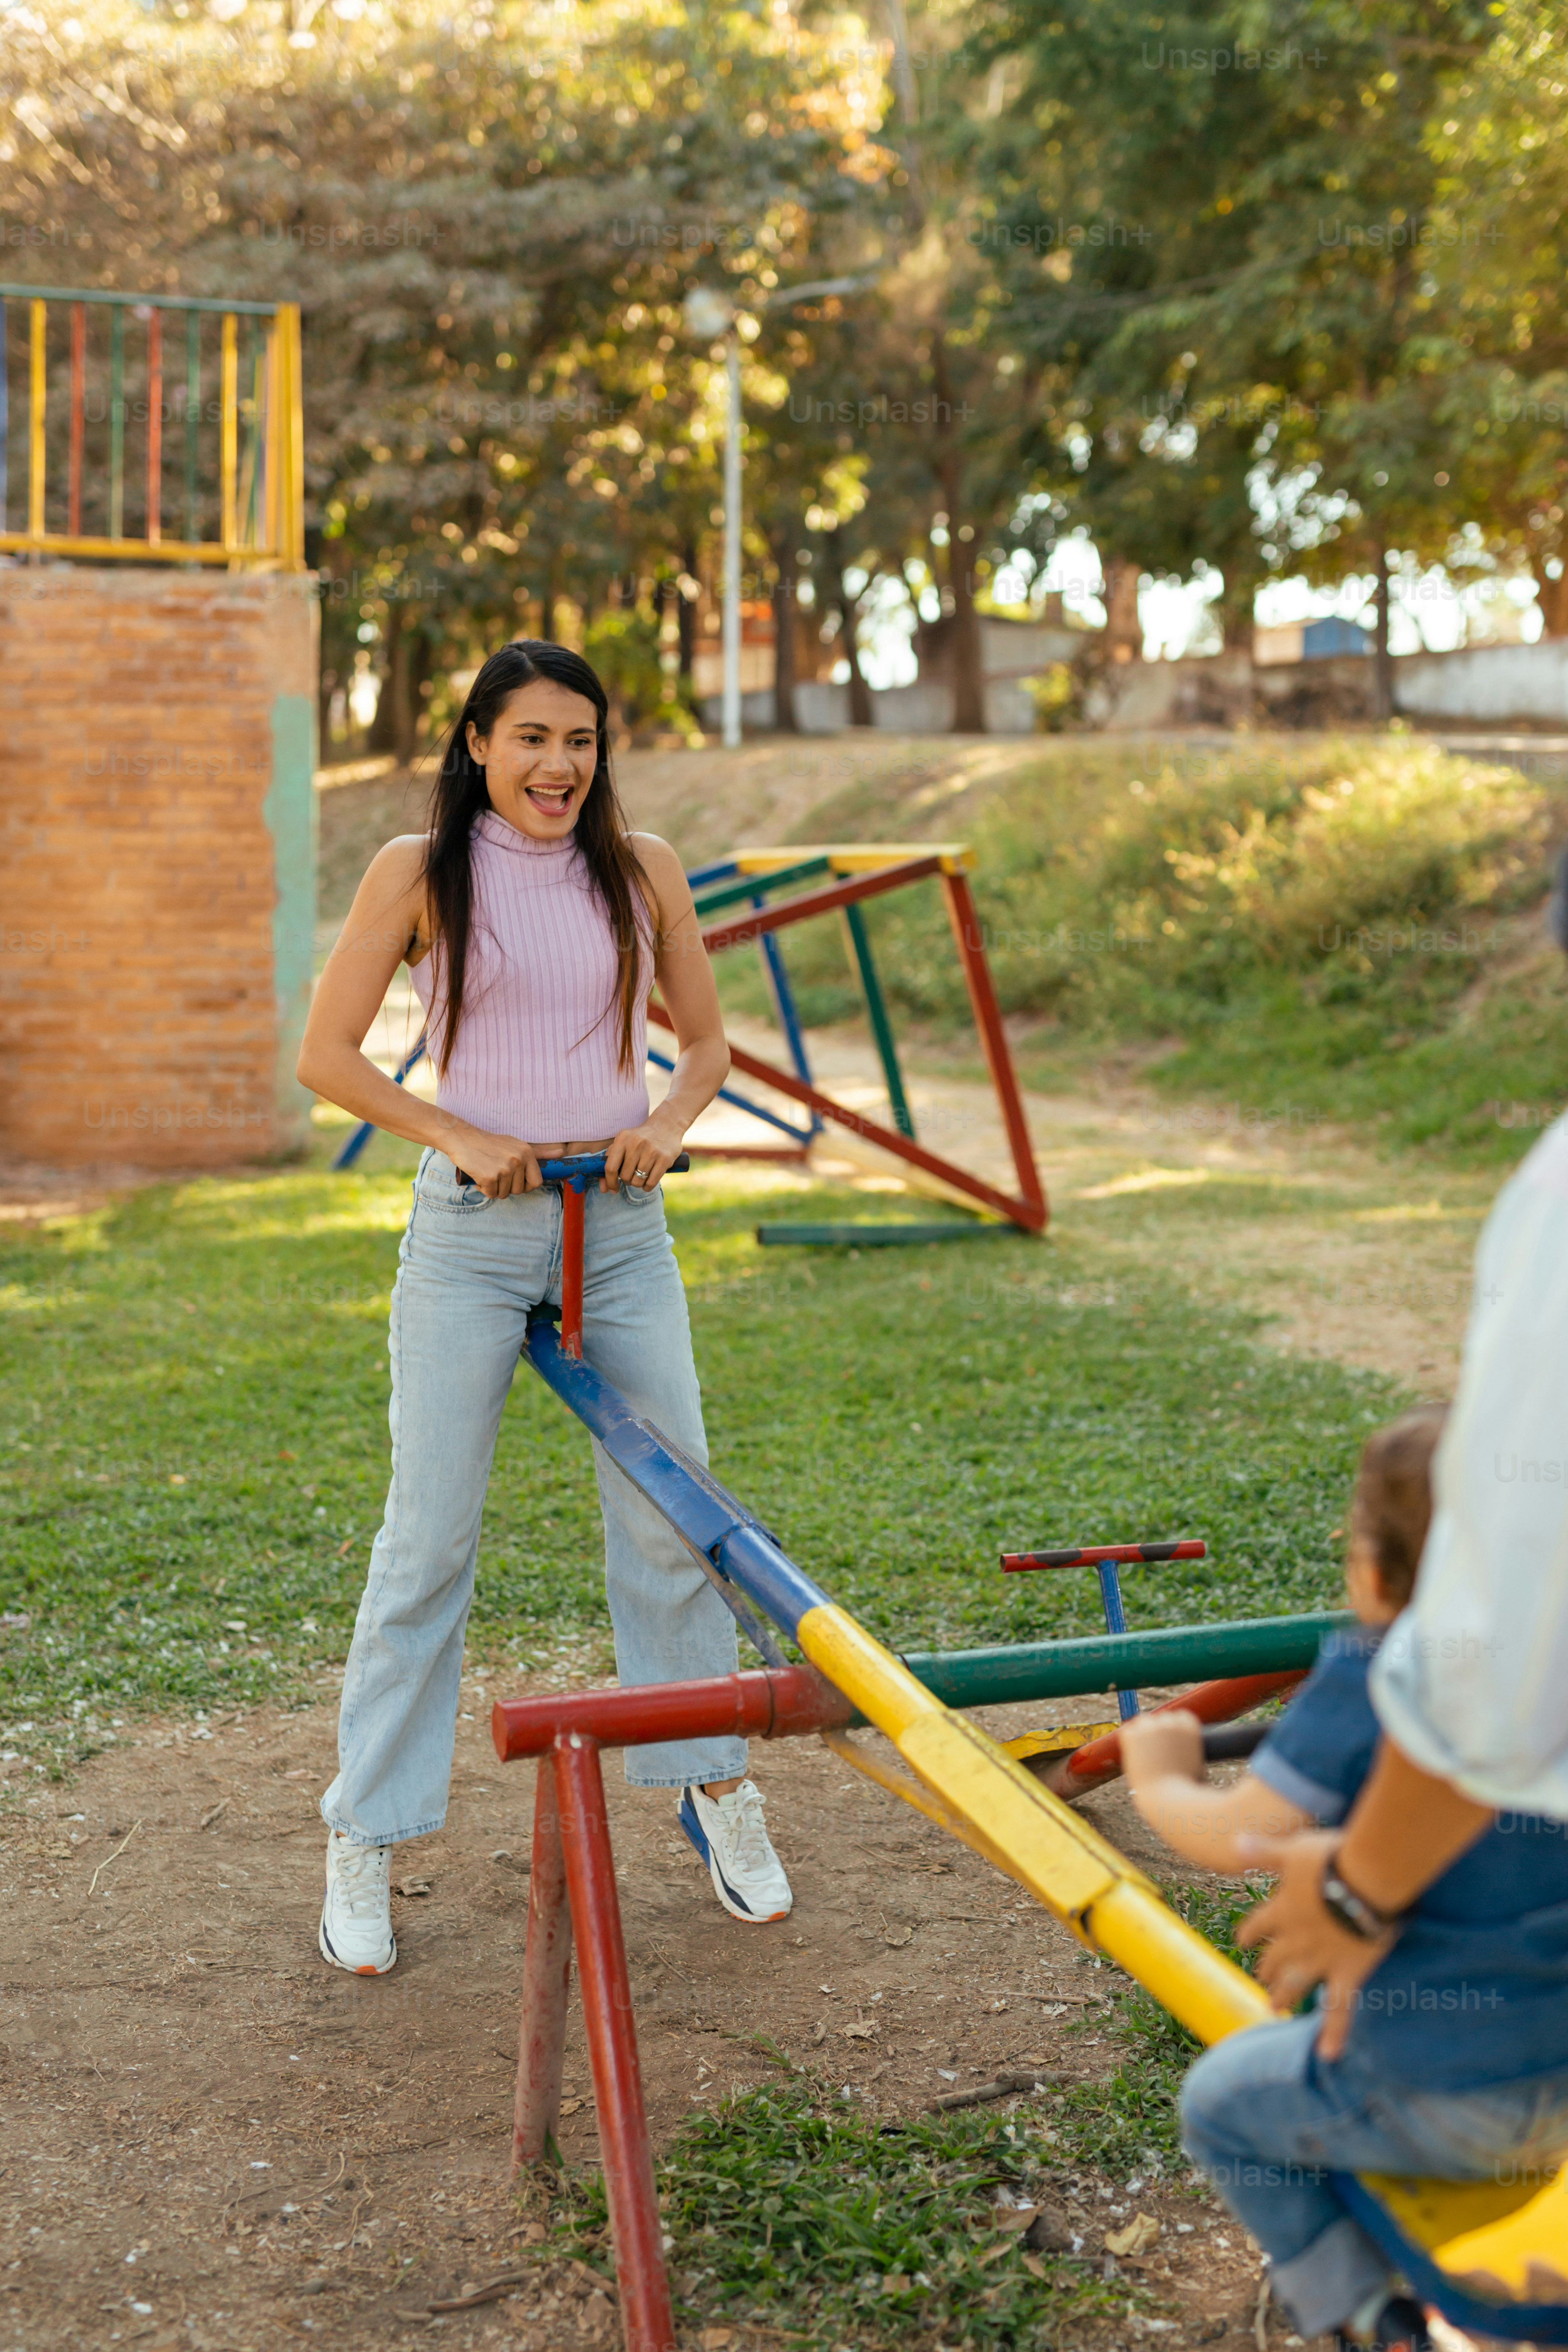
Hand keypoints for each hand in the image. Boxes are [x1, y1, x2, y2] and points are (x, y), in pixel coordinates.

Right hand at [440, 1126, 543, 1200]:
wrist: (462, 1138)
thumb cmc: (490, 1143)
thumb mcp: (517, 1144)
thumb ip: (539, 1151)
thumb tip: (562, 1152)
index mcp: (527, 1152)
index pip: (536, 1182)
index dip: (526, 1186)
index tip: (515, 1181)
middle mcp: (518, 1160)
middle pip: (519, 1191)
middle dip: (507, 1187)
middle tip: (496, 1173)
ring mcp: (504, 1169)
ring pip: (504, 1194)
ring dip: (494, 1188)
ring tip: (486, 1171)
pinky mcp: (489, 1177)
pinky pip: (491, 1194)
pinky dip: (483, 1189)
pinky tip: (478, 1176)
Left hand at [602, 1111, 684, 1194]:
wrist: (666, 1127)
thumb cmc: (639, 1139)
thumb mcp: (623, 1142)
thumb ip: (610, 1161)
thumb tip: (604, 1187)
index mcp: (623, 1138)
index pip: (611, 1167)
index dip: (610, 1182)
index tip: (613, 1189)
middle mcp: (636, 1143)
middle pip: (625, 1176)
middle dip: (627, 1180)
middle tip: (632, 1174)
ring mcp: (652, 1151)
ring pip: (637, 1182)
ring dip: (638, 1183)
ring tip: (641, 1174)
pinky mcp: (664, 1159)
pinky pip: (650, 1183)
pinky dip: (647, 1186)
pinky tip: (649, 1179)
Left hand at [1119, 1708, 1204, 1789]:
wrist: (1169, 1798)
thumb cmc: (1186, 1789)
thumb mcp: (1197, 1766)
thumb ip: (1189, 1752)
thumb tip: (1185, 1754)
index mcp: (1189, 1725)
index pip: (1179, 1717)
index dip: (1175, 1732)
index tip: (1172, 1744)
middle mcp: (1170, 1721)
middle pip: (1160, 1718)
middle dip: (1158, 1733)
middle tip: (1157, 1754)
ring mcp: (1150, 1727)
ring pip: (1143, 1722)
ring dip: (1143, 1735)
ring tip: (1145, 1756)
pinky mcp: (1133, 1735)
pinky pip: (1127, 1732)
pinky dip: (1129, 1742)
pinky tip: (1135, 1757)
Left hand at [1234, 1829, 1393, 2055]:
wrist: (1367, 1877)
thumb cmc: (1332, 1857)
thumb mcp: (1292, 1848)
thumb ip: (1264, 1851)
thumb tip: (1233, 1842)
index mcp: (1281, 1909)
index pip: (1256, 1925)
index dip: (1248, 1933)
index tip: (1242, 1941)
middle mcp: (1295, 1939)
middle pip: (1273, 1959)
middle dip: (1266, 1969)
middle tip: (1262, 1978)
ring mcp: (1320, 1960)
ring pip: (1295, 1985)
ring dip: (1282, 1997)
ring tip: (1273, 2008)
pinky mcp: (1348, 1973)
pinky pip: (1339, 2010)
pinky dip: (1333, 2033)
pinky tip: (1327, 2054)